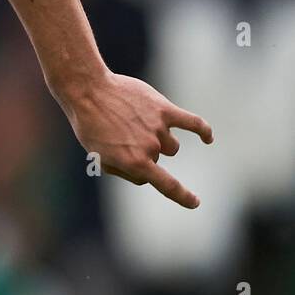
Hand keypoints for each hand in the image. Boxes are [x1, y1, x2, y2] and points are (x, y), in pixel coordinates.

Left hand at [59, 71, 213, 207]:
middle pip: (159, 160)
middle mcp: (150, 148)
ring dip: (159, 140)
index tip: (195, 203)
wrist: (88, 92)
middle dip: (144, 153)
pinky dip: (204, 130)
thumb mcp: (99, 157)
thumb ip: (124, 171)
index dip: (183, 196)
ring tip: (135, 124)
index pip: (167, 185)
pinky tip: (208, 138)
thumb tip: (147, 177)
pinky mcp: (164, 109)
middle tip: (120, 135)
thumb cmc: (89, 126)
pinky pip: (193, 123)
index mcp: (134, 163)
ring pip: (171, 145)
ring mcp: (158, 128)